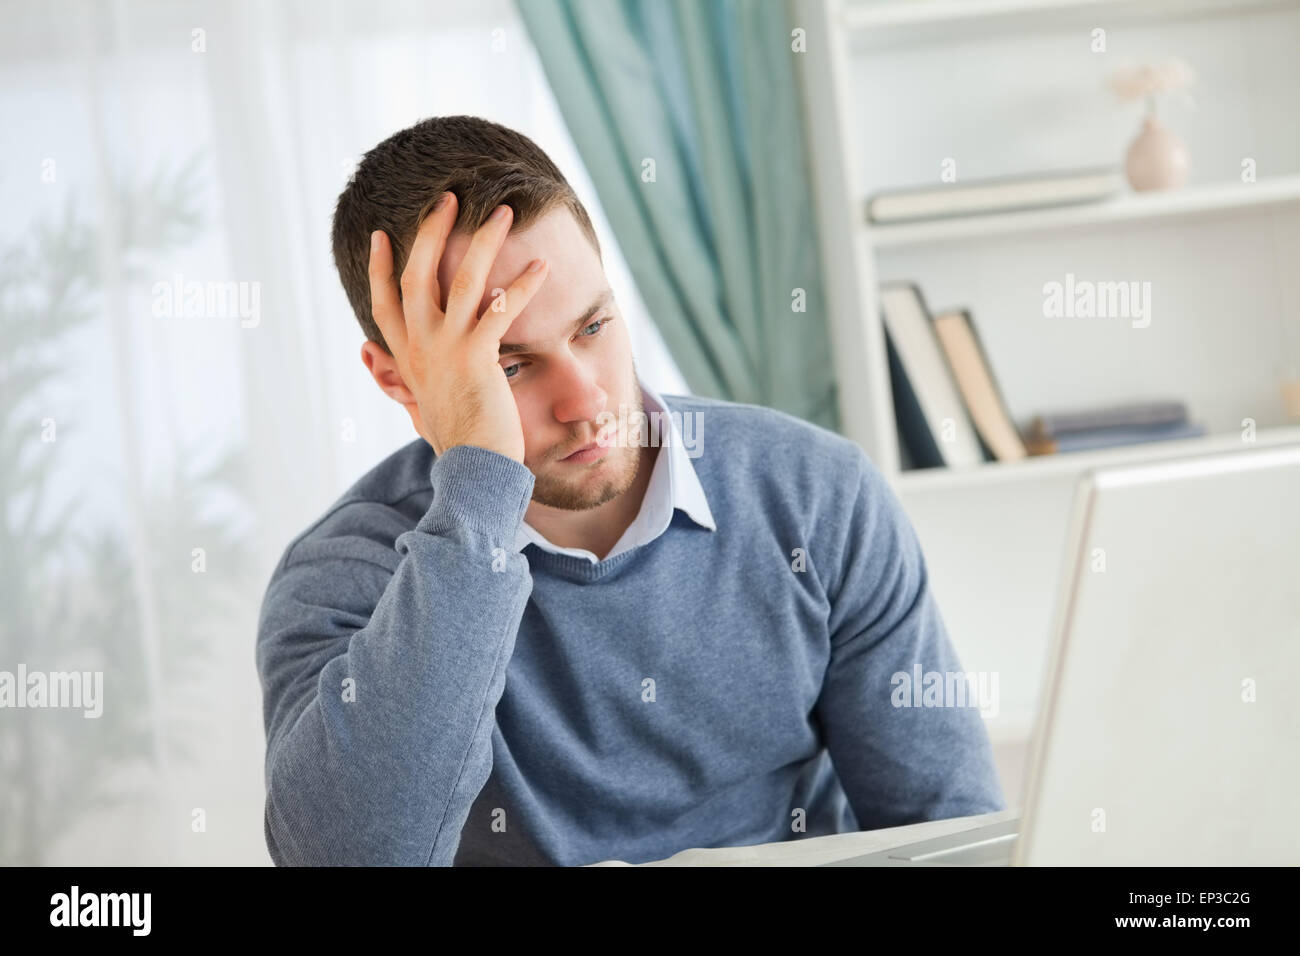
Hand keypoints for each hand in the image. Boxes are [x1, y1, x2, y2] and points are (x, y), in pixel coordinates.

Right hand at [368, 194, 548, 463]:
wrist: (472, 471)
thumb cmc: (458, 441)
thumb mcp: (423, 403)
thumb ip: (406, 376)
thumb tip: (376, 358)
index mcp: (406, 356)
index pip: (383, 302)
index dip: (379, 268)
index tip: (379, 236)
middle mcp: (420, 346)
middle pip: (418, 273)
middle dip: (432, 231)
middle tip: (449, 198)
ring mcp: (447, 348)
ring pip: (463, 279)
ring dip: (484, 241)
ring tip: (503, 212)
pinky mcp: (478, 357)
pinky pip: (502, 309)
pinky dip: (523, 285)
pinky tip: (542, 267)